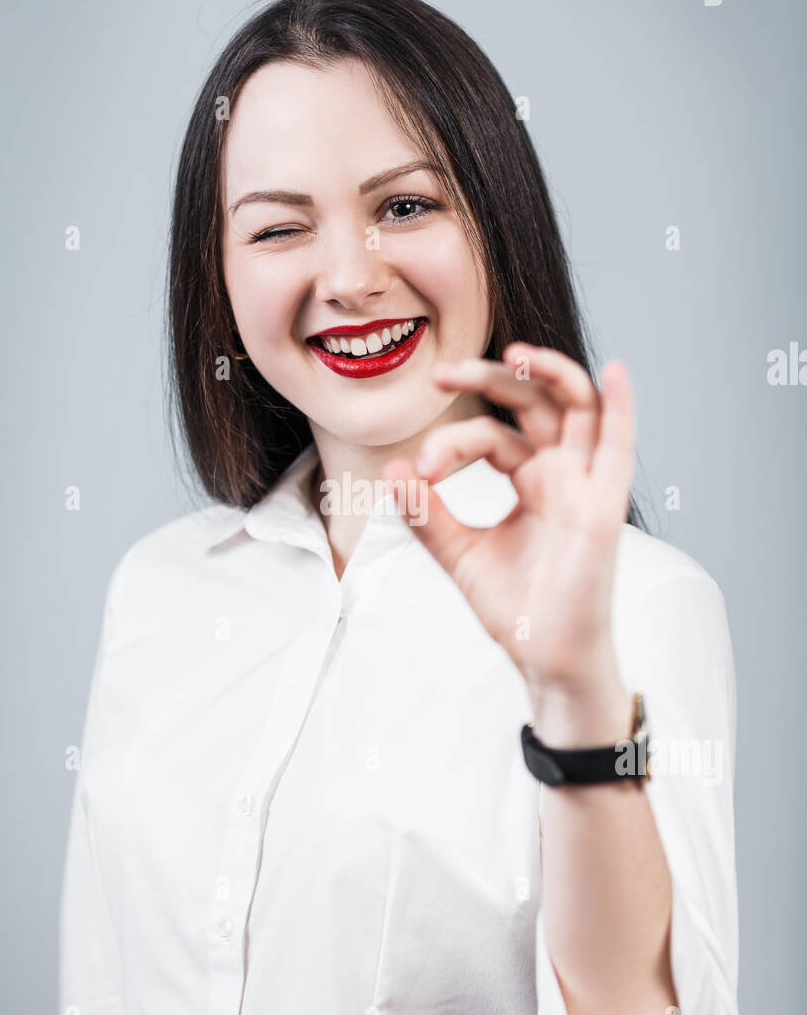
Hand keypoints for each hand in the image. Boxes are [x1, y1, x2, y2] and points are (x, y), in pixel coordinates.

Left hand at [384, 344, 635, 736]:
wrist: (544, 659)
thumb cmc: (516, 608)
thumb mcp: (459, 554)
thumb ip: (427, 514)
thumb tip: (393, 469)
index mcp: (533, 480)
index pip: (494, 435)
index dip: (451, 442)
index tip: (416, 470)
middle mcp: (562, 474)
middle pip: (533, 403)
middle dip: (489, 379)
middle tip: (440, 375)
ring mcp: (586, 487)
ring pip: (577, 408)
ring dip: (549, 373)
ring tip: (512, 355)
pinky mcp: (603, 509)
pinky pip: (619, 449)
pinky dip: (621, 408)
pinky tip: (614, 372)